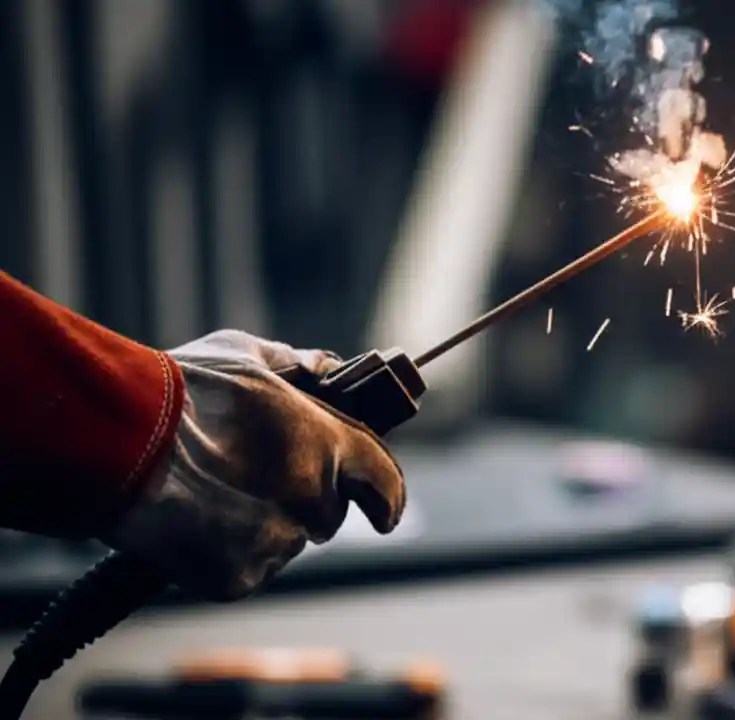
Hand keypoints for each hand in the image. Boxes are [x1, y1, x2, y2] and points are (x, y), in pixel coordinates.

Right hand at [102, 330, 405, 600]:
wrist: (117, 440)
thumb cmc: (181, 391)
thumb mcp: (245, 355)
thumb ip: (296, 364)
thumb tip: (328, 366)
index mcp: (328, 445)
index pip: (384, 480)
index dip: (388, 496)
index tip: (387, 512)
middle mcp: (312, 498)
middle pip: (327, 513)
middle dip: (305, 500)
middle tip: (256, 475)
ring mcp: (276, 542)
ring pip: (285, 542)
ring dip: (265, 525)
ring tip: (212, 492)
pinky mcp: (237, 578)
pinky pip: (247, 569)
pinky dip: (228, 552)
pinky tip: (196, 521)